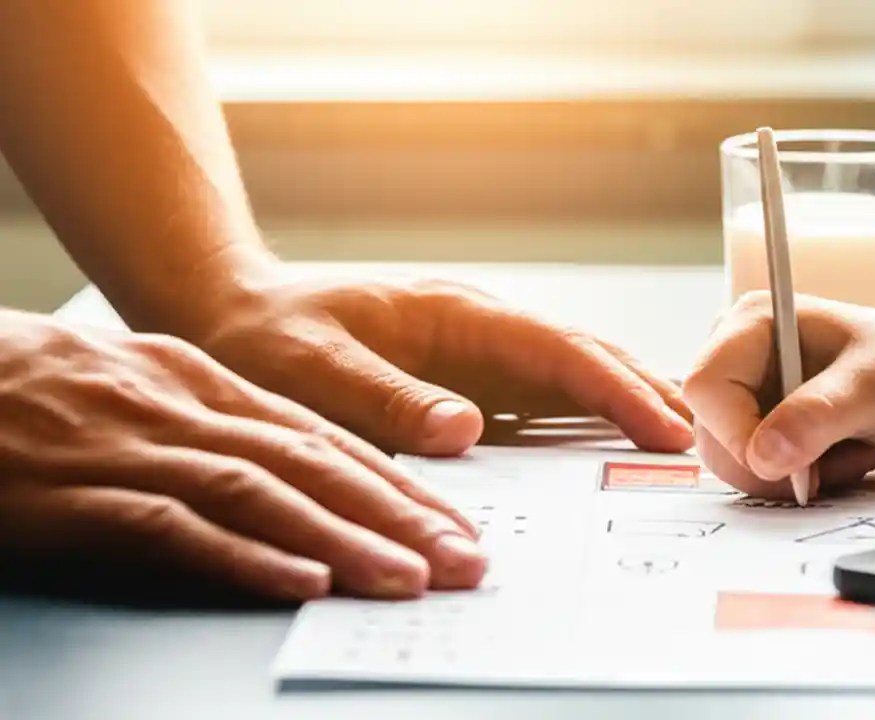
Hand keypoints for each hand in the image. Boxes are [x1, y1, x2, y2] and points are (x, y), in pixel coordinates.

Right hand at [0, 310, 484, 599]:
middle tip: (465, 560)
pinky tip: (299, 582)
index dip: (399, 483)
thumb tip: (298, 479)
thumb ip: (215, 428)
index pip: (325, 436)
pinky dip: (245, 556)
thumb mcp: (141, 392)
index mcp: (203, 382)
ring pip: (263, 492)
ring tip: (407, 578)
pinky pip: (175, 527)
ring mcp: (132, 448)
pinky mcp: (77, 496)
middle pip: (314, 462)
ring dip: (344, 539)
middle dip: (400, 515)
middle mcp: (184, 407)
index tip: (456, 522)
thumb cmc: (38, 391)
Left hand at [181, 272, 692, 455]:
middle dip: (644, 393)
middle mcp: (481, 330)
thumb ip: (387, 398)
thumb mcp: (312, 368)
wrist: (234, 315)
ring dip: (625, 406)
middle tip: (701, 439)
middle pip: (583, 358)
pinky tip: (613, 445)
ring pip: (571, 379)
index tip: (666, 425)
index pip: (559, 349)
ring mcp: (479, 354)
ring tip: (680, 442)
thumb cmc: (266, 335)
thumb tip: (468, 430)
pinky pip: (541, 402)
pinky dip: (586, 421)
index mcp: (457, 313)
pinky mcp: (469, 381)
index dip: (618, 389)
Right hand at [683, 293, 874, 497]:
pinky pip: (764, 474)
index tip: (784, 460)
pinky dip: (805, 480)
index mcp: (754, 324)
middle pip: (714, 433)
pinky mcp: (773, 427)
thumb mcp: (871, 388)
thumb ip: (814, 418)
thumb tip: (762, 455)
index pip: (706, 387)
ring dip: (796, 474)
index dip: (736, 432)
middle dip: (775, 461)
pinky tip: (846, 456)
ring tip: (850, 449)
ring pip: (737, 461)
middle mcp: (745, 358)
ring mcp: (757, 395)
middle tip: (833, 456)